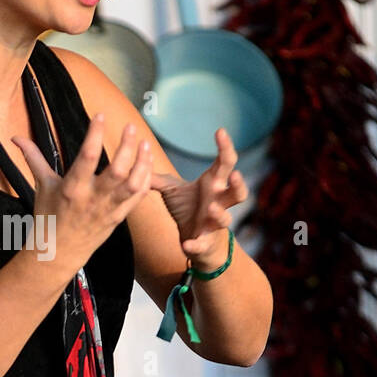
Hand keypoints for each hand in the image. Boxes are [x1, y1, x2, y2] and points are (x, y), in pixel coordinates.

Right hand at [11, 115, 152, 274]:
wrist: (58, 253)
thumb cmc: (49, 217)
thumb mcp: (42, 186)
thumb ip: (33, 158)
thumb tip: (16, 137)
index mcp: (72, 188)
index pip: (87, 156)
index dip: (95, 134)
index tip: (99, 115)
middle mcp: (92, 198)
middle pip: (117, 170)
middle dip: (126, 146)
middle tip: (129, 126)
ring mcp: (108, 209)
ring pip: (132, 184)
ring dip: (142, 163)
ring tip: (145, 143)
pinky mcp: (119, 216)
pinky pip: (137, 196)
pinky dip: (145, 179)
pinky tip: (147, 162)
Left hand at [146, 127, 246, 261]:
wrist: (192, 240)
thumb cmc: (188, 209)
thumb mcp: (172, 189)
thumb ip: (156, 176)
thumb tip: (139, 159)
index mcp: (213, 185)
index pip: (225, 163)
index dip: (225, 147)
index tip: (220, 131)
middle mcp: (219, 202)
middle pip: (236, 191)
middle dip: (237, 182)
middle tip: (234, 172)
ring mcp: (214, 223)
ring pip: (227, 219)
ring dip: (220, 214)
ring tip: (212, 207)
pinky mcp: (205, 242)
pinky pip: (203, 244)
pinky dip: (196, 245)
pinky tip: (188, 245)